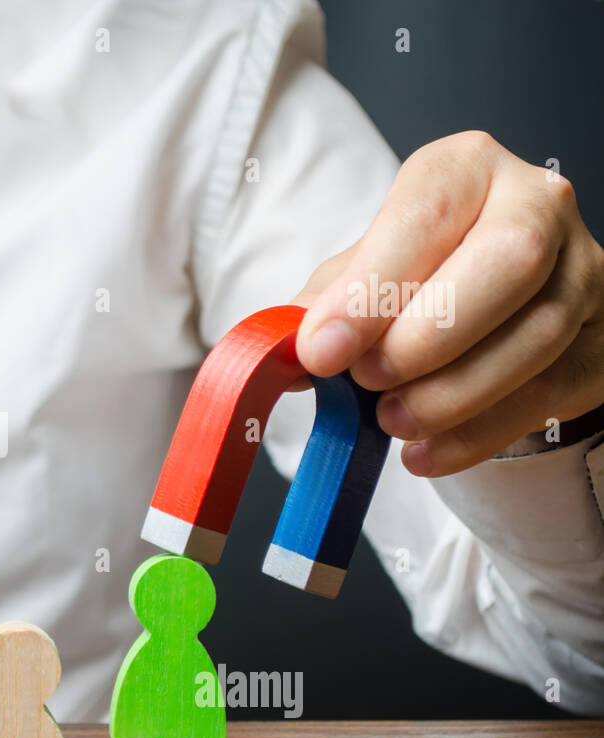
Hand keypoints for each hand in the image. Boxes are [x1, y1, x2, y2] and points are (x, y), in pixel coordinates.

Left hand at [291, 130, 603, 477]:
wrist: (483, 307)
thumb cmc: (412, 278)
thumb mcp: (358, 274)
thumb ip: (323, 304)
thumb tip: (280, 350)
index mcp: (464, 170)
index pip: (425, 216)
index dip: (371, 288)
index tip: (320, 351)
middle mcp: (537, 205)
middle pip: (509, 260)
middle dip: (429, 334)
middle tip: (368, 380)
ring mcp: (584, 271)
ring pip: (538, 334)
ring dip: (453, 393)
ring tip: (392, 420)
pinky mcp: (602, 339)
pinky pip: (550, 393)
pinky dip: (478, 434)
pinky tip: (424, 453)